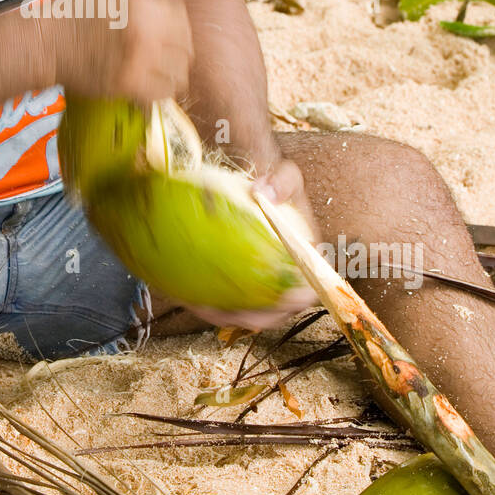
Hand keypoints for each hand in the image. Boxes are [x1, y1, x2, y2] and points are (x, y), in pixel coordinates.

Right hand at [57, 0, 192, 104]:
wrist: (48, 41)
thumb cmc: (72, 14)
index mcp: (142, 2)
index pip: (180, 17)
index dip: (179, 28)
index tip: (174, 36)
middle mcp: (145, 28)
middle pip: (184, 46)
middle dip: (179, 53)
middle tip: (171, 61)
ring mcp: (139, 57)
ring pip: (177, 72)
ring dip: (173, 75)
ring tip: (164, 77)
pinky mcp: (129, 83)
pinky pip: (161, 92)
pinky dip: (160, 92)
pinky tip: (152, 90)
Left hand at [184, 158, 318, 332]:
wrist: (257, 189)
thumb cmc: (275, 185)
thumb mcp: (286, 175)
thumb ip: (283, 181)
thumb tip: (263, 192)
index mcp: (305, 263)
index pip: (306, 291)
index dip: (296, 302)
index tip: (281, 300)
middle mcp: (284, 280)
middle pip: (273, 312)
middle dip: (253, 319)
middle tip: (229, 312)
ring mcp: (261, 286)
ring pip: (245, 310)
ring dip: (226, 317)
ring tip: (203, 309)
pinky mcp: (239, 285)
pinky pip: (225, 298)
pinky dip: (209, 302)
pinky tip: (188, 297)